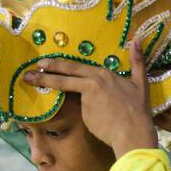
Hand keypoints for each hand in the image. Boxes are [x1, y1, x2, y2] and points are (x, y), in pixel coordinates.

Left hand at [19, 39, 159, 156]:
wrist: (134, 131)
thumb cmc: (138, 110)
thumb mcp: (141, 83)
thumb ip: (137, 61)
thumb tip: (138, 38)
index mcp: (104, 73)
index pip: (77, 67)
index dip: (60, 65)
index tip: (46, 63)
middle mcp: (94, 80)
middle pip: (65, 72)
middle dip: (46, 69)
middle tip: (30, 68)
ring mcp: (87, 95)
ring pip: (64, 86)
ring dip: (44, 81)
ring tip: (29, 79)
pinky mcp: (84, 110)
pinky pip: (74, 108)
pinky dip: (67, 107)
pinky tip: (66, 111)